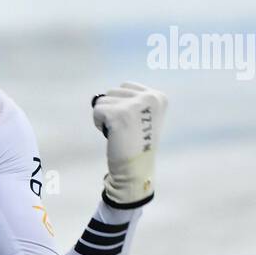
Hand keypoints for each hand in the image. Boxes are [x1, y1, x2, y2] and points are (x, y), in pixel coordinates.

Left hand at [91, 81, 167, 207]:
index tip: (131, 122)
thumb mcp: (143, 115)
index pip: (125, 86)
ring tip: (119, 131)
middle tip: (124, 129)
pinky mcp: (118, 114)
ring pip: (102, 100)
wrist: (135, 167)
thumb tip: (97, 96)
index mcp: (158, 97)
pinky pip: (97, 110)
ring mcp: (134, 105)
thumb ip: (130, 99)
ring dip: (105, 117)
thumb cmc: (135, 142)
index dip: (121, 104)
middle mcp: (150, 97)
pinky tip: (112, 134)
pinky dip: (99, 123)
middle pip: (113, 91)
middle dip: (112, 109)